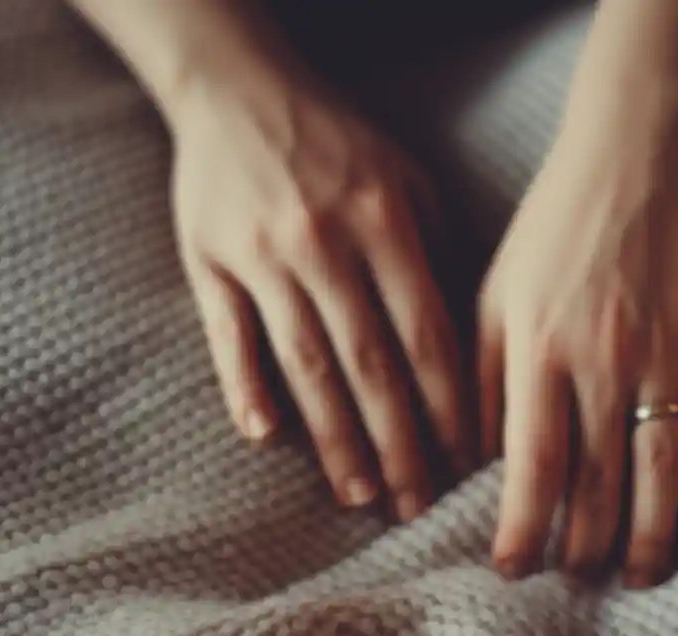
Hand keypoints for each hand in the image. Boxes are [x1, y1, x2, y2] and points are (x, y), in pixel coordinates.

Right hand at [170, 72, 468, 519]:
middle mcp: (325, 244)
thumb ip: (439, 252)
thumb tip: (469, 344)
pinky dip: (244, 387)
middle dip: (399, 443)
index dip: (448, 406)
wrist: (238, 89)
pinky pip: (229, 337)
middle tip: (416, 505)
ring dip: (334, 436)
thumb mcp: (406, 179)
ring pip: (305, 364)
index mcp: (384, 222)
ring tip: (358, 492)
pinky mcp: (208, 262)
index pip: (427, 336)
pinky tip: (264, 438)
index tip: (465, 464)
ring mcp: (262, 256)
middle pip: (370, 364)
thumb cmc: (337, 142)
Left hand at [477, 137, 677, 586]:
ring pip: (663, 467)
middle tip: (577, 574)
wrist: (632, 153)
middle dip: (584, 544)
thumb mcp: (493, 295)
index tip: (512, 568)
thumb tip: (475, 458)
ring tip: (641, 576)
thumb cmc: (551, 227)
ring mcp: (668, 352)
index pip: (531, 467)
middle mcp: (603, 363)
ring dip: (652, 533)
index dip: (521, 529)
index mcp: (540, 354)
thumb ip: (482, 379)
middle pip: (598, 483)